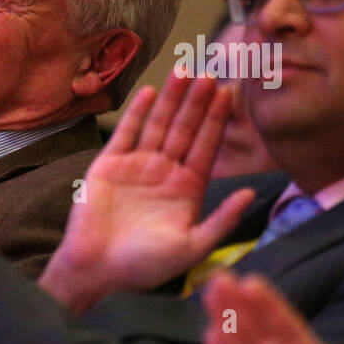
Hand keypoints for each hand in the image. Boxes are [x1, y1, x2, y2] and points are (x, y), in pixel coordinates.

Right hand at [38, 70, 255, 312]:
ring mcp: (136, 167)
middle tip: (209, 73)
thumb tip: (248, 194)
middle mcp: (164, 173)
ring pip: (158, 125)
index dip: (217, 120)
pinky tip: (150, 92)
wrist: (96, 271)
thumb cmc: (144, 267)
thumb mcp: (192, 247)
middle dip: (196, 102)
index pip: (206, 147)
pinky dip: (137, 113)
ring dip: (171, 99)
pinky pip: (126, 134)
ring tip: (184, 71)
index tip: (228, 93)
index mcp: (187, 190)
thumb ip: (222, 220)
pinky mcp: (109, 166)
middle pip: (185, 129)